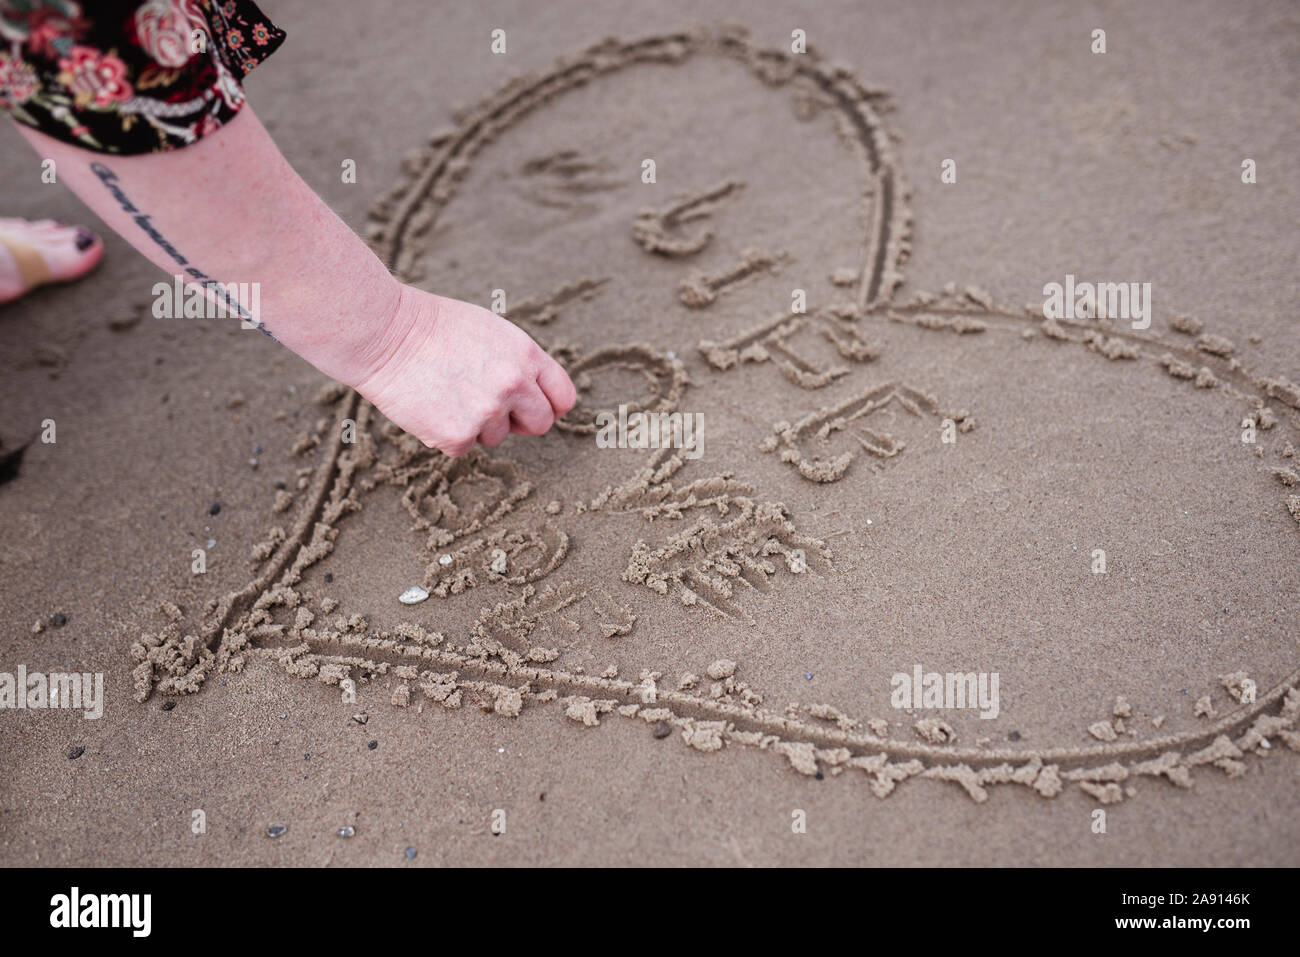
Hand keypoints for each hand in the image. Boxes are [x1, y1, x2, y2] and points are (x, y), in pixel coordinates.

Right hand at [353, 285, 575, 455]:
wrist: (383, 333)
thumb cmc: (433, 328)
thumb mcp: (492, 332)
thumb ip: (520, 363)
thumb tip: (537, 398)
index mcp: (526, 355)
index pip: (563, 397)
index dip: (549, 405)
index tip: (533, 408)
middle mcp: (513, 384)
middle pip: (540, 424)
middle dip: (519, 422)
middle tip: (486, 406)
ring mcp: (487, 411)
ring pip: (496, 437)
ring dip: (475, 424)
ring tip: (446, 392)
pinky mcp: (457, 434)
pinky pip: (463, 447)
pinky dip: (445, 434)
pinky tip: (429, 405)